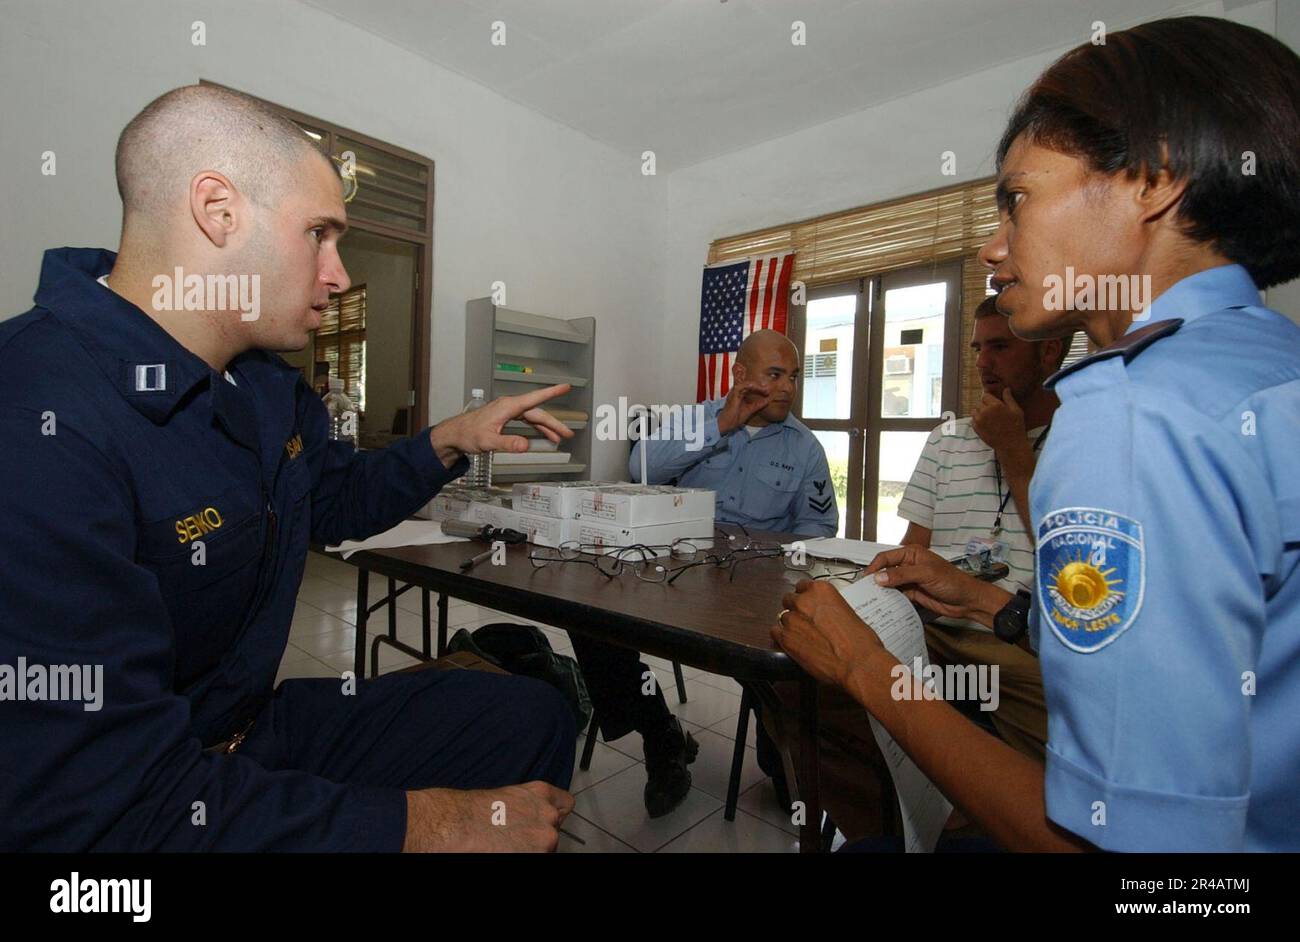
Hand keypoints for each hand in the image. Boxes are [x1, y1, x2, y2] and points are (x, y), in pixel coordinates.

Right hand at [403, 781, 574, 851]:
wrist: (456, 826)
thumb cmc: (470, 811)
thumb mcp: (506, 796)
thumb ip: (526, 806)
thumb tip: (527, 819)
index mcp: (540, 793)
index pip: (566, 804)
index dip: (554, 815)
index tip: (545, 823)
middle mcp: (548, 815)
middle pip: (553, 832)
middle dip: (537, 837)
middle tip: (514, 840)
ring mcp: (544, 839)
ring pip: (545, 850)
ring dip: (530, 850)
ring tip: (504, 848)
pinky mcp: (537, 857)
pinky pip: (537, 858)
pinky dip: (523, 857)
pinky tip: (503, 853)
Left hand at [430, 384, 574, 466]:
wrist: (454, 434)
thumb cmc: (467, 434)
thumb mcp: (487, 441)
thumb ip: (507, 443)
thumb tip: (525, 445)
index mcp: (507, 407)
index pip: (534, 398)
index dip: (551, 392)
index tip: (565, 386)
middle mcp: (509, 406)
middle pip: (538, 413)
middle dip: (554, 424)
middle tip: (568, 433)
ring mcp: (508, 412)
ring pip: (533, 418)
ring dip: (546, 428)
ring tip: (559, 438)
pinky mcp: (506, 418)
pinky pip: (527, 421)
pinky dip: (537, 429)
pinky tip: (543, 437)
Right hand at [716, 381, 771, 434]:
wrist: (727, 424)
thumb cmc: (735, 418)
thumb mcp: (751, 409)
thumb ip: (758, 404)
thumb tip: (768, 400)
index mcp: (740, 394)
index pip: (751, 387)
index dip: (760, 388)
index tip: (769, 391)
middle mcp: (737, 391)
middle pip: (750, 384)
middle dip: (760, 385)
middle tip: (769, 388)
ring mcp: (735, 392)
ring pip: (747, 383)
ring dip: (757, 385)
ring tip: (765, 389)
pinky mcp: (733, 394)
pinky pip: (742, 386)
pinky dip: (751, 386)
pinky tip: (758, 388)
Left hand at [771, 580, 888, 690]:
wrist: (857, 662)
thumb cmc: (860, 641)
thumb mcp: (848, 612)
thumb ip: (829, 607)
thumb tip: (823, 614)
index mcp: (821, 590)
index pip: (803, 586)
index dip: (805, 597)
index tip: (809, 604)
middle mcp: (804, 601)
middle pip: (790, 600)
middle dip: (797, 610)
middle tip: (807, 621)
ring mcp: (793, 619)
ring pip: (783, 617)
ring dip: (791, 624)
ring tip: (804, 636)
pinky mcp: (786, 639)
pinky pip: (775, 633)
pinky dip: (782, 637)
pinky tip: (793, 643)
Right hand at [865, 545, 1009, 626]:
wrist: (967, 600)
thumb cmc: (953, 582)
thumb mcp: (926, 574)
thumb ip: (902, 574)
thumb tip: (880, 577)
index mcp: (912, 553)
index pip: (886, 557)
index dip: (875, 567)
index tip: (866, 578)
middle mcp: (909, 565)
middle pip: (886, 570)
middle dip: (876, 579)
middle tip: (865, 590)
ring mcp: (911, 580)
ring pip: (890, 584)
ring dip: (882, 591)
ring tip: (871, 598)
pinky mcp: (913, 593)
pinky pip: (897, 595)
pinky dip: (890, 599)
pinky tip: (884, 604)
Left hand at [971, 389, 1030, 470]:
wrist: (1010, 445)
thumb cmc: (1016, 427)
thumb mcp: (1016, 410)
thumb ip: (1009, 398)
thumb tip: (1006, 389)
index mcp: (995, 405)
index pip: (985, 396)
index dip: (990, 398)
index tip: (994, 403)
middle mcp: (985, 411)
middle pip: (980, 403)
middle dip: (986, 406)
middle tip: (994, 413)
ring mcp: (979, 420)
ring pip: (975, 411)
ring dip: (981, 413)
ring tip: (990, 419)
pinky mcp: (976, 428)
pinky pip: (973, 420)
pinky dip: (978, 421)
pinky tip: (987, 425)